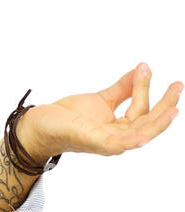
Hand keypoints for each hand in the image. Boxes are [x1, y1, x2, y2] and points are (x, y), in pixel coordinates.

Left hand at [19, 64, 181, 160]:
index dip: (146, 89)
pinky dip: (132, 141)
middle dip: (165, 105)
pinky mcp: (94, 143)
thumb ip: (122, 89)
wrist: (40, 125)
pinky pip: (117, 144)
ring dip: (158, 122)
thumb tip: (141, 70)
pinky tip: (144, 137)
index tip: (146, 67)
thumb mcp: (101, 99)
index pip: (142, 110)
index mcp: (120, 129)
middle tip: (178, 85)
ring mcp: (107, 142)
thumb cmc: (69, 117)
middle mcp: (117, 138)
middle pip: (148, 123)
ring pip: (140, 133)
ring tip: (173, 108)